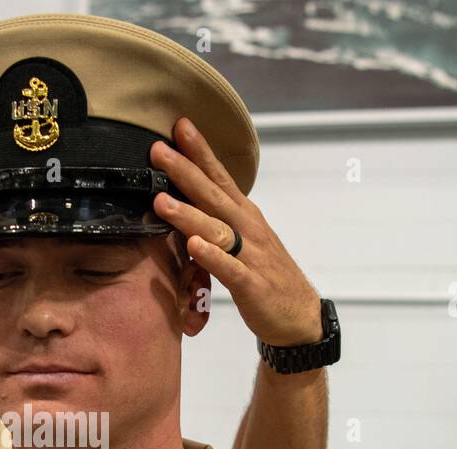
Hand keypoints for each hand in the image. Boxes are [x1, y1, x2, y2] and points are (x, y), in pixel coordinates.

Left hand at [150, 117, 321, 345]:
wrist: (299, 315)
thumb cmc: (265, 275)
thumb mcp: (241, 240)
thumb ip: (216, 220)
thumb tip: (184, 201)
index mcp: (244, 215)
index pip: (219, 177)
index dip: (200, 152)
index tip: (179, 126)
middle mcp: (248, 228)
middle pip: (213, 195)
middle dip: (185, 171)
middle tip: (157, 150)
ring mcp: (251, 256)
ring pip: (217, 230)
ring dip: (189, 214)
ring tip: (161, 200)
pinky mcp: (251, 285)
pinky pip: (229, 269)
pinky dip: (212, 257)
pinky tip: (193, 246)